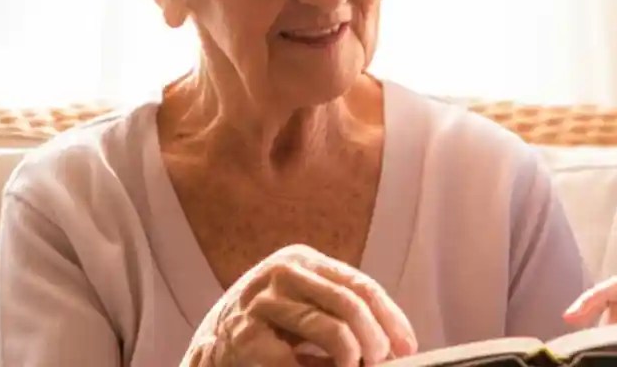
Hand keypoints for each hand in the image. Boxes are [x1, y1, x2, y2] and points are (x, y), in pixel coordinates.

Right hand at [183, 244, 417, 366]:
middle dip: (374, 340)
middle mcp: (283, 273)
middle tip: (380, 363)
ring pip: (330, 329)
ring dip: (352, 359)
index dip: (390, 318)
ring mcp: (262, 302)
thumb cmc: (269, 329)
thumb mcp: (305, 309)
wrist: (209, 350)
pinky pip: (295, 360)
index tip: (407, 346)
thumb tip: (396, 346)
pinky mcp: (245, 337)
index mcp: (304, 261)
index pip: (361, 286)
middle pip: (350, 304)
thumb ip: (342, 316)